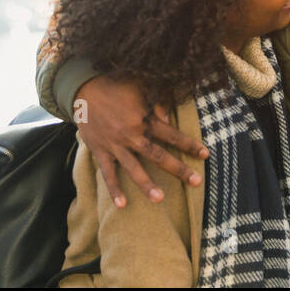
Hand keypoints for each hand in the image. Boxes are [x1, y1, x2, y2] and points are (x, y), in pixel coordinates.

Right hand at [74, 75, 208, 207]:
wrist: (84, 89)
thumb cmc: (117, 85)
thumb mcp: (141, 87)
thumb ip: (158, 101)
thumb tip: (168, 117)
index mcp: (144, 119)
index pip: (172, 135)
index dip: (190, 145)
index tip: (205, 155)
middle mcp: (132, 135)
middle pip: (158, 156)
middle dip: (178, 169)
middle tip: (196, 182)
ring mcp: (115, 145)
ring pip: (134, 168)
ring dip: (147, 185)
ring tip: (160, 199)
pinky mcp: (100, 151)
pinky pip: (107, 173)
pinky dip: (114, 189)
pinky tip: (122, 205)